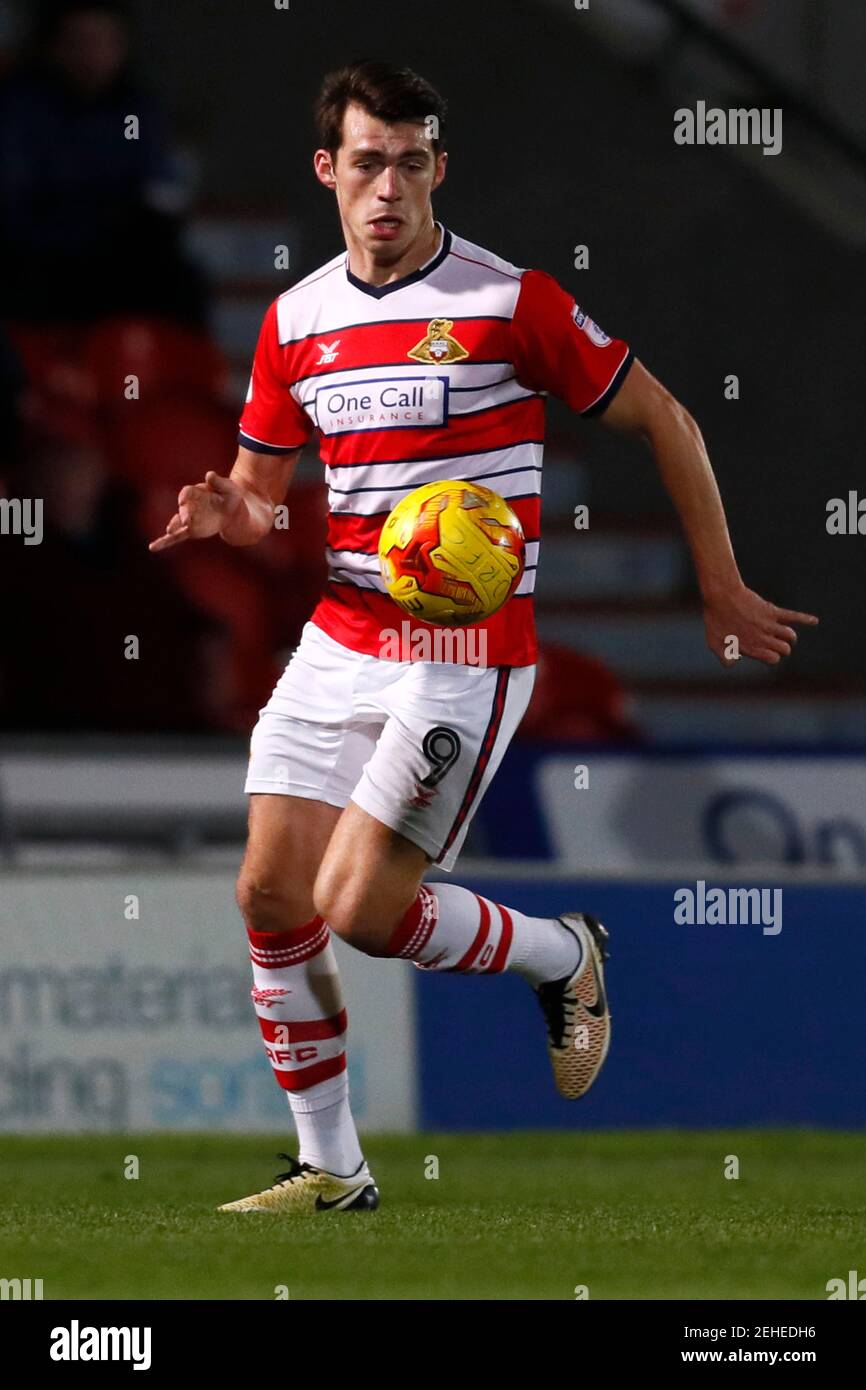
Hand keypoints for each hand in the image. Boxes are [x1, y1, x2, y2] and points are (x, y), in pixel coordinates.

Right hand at [149, 472, 243, 551]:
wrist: (234, 511)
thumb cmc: (231, 496)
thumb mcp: (230, 488)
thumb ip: (219, 482)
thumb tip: (209, 474)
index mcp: (197, 492)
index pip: (187, 492)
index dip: (184, 496)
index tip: (182, 500)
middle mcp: (190, 505)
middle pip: (183, 509)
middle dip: (183, 515)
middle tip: (186, 521)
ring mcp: (189, 518)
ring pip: (177, 523)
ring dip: (174, 527)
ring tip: (169, 531)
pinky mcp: (191, 530)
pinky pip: (177, 537)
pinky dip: (165, 542)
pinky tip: (153, 547)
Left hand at [703, 583, 818, 665]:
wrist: (721, 596)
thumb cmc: (715, 619)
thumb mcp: (714, 642)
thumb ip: (724, 657)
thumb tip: (735, 663)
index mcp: (752, 646)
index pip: (773, 659)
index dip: (772, 657)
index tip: (765, 652)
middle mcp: (763, 637)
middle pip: (784, 648)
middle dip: (782, 648)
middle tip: (773, 643)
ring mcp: (769, 624)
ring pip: (790, 635)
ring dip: (789, 637)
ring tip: (783, 635)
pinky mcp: (772, 611)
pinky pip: (793, 616)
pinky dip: (805, 619)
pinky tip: (815, 621)